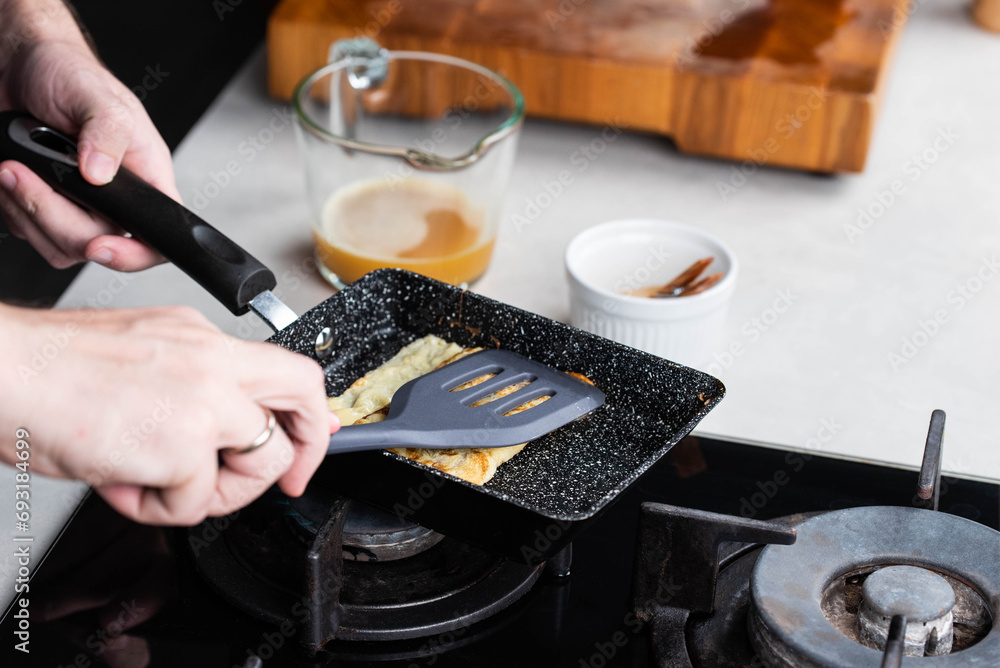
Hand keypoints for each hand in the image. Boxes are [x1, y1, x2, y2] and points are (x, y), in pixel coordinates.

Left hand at [0, 0, 177, 270]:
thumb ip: (107, 134)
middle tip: (22, 175)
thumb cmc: (69, 74)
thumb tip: (100, 174)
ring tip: (11, 167)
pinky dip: (11, 206)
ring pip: (58, 245)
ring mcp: (79, 208)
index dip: (134, 254)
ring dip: (24, 209)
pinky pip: (29, 233)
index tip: (100, 245)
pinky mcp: (46, 208)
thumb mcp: (96, 96)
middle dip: (51, 215)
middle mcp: (117, 201)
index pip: (158, 237)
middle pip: (93, 243)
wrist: (19, 66)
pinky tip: (11, 174)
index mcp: (145, 179)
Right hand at [0, 303, 339, 524]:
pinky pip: (194, 502)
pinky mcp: (183, 443)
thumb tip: (233, 419)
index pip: (286, 367)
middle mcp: (211, 361)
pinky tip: (118, 480)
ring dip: (211, 492)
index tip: (313, 436)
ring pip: (259, 463)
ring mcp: (203, 400)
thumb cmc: (51, 370)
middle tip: (284, 480)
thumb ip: (196, 385)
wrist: (0, 371)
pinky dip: (154, 507)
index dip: (310, 411)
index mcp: (201, 338)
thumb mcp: (142, 357)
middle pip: (303, 395)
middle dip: (302, 449)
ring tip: (151, 477)